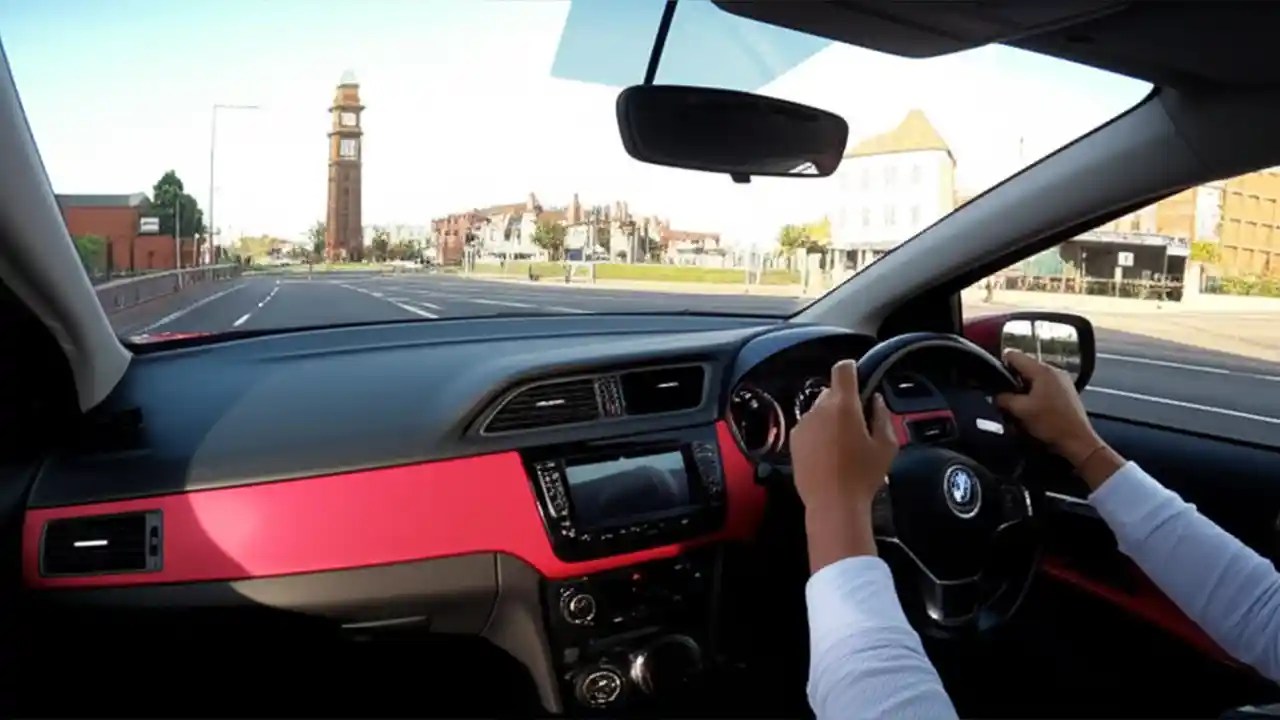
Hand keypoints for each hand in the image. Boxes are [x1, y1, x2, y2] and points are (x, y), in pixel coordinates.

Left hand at [791, 359, 897, 571]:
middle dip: (844, 402)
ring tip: (841, 445)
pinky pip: (809, 427)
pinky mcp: (793, 440)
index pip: (843, 369)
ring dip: (830, 418)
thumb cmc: (863, 474)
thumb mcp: (886, 445)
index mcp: (843, 404)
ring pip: (819, 410)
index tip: (860, 385)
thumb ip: (882, 416)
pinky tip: (827, 455)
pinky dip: (817, 433)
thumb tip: (874, 401)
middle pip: (831, 392)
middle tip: (857, 425)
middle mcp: (818, 408)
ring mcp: (802, 424)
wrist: (833, 504)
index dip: (852, 371)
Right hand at [996, 349, 1121, 488]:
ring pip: (1033, 377)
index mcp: (1042, 370)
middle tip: (1005, 398)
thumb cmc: (1050, 423)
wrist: (1078, 440)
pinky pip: (1044, 385)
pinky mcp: (1066, 391)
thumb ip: (1003, 399)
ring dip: (1023, 389)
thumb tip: (995, 396)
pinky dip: (1035, 393)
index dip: (1000, 365)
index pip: (1013, 355)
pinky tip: (1033, 409)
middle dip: (1012, 381)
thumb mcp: (1021, 410)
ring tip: (1019, 406)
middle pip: (1024, 367)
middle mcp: (1053, 370)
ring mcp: (1062, 380)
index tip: (994, 381)